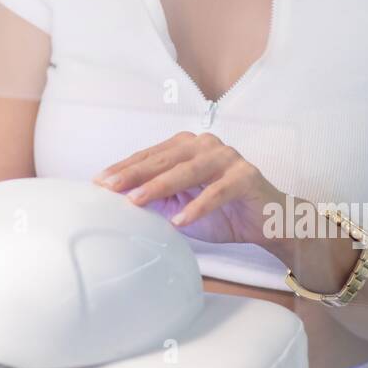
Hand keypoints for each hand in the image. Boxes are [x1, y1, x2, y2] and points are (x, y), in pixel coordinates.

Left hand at [95, 131, 285, 245]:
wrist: (268, 222)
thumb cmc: (222, 211)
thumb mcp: (182, 206)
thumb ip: (158, 199)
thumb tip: (121, 201)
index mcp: (187, 147)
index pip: (150, 156)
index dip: (124, 168)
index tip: (98, 182)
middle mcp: (206, 145)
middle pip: (164, 159)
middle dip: (133, 174)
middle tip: (108, 188)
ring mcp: (227, 157)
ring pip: (187, 171)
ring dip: (159, 186)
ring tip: (136, 202)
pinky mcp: (246, 176)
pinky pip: (218, 191)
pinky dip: (198, 207)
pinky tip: (180, 221)